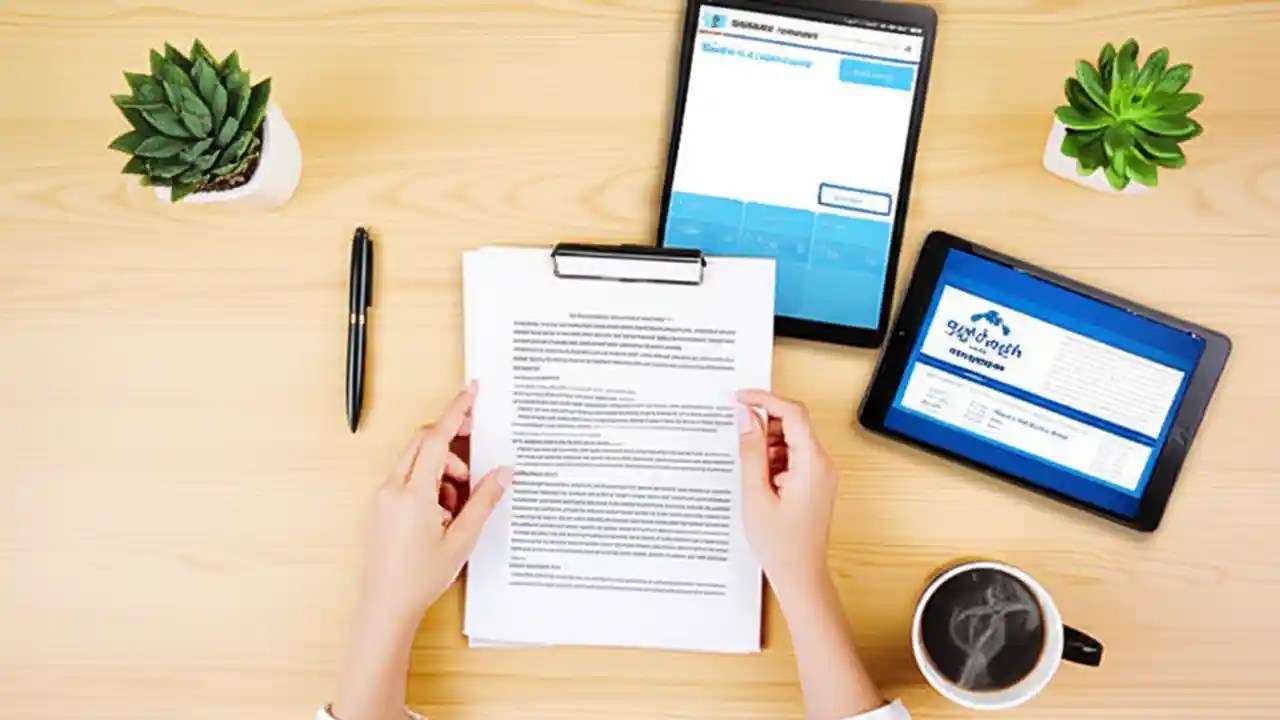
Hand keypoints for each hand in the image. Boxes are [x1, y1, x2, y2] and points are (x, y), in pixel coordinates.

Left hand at [335, 383, 511, 719]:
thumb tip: (503, 472)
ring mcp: (384, 497)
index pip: (436, 438)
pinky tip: (444, 513)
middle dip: (452, 444)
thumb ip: (484, 500)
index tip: (471, 392)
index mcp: (413, 493)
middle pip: (424, 443)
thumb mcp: (462, 539)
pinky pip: (408, 479)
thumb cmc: (419, 578)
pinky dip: (430, 483)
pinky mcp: (383, 507)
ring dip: (442, 469)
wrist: (386, 606)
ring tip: (458, 504)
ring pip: (417, 461)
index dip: (456, 411)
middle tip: (475, 452)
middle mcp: (393, 489)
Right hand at [735, 389, 837, 603]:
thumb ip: (751, 450)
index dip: (764, 399)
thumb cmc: (781, 544)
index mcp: (812, 463)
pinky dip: (774, 462)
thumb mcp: (756, 494)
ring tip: (754, 477)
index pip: (792, 413)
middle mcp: (822, 464)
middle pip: (793, 424)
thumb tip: (747, 417)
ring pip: (791, 441)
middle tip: (741, 445)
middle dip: (764, 427)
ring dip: (768, 447)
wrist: (800, 576)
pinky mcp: (814, 483)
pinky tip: (761, 484)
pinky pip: (793, 458)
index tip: (740, 398)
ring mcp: (820, 474)